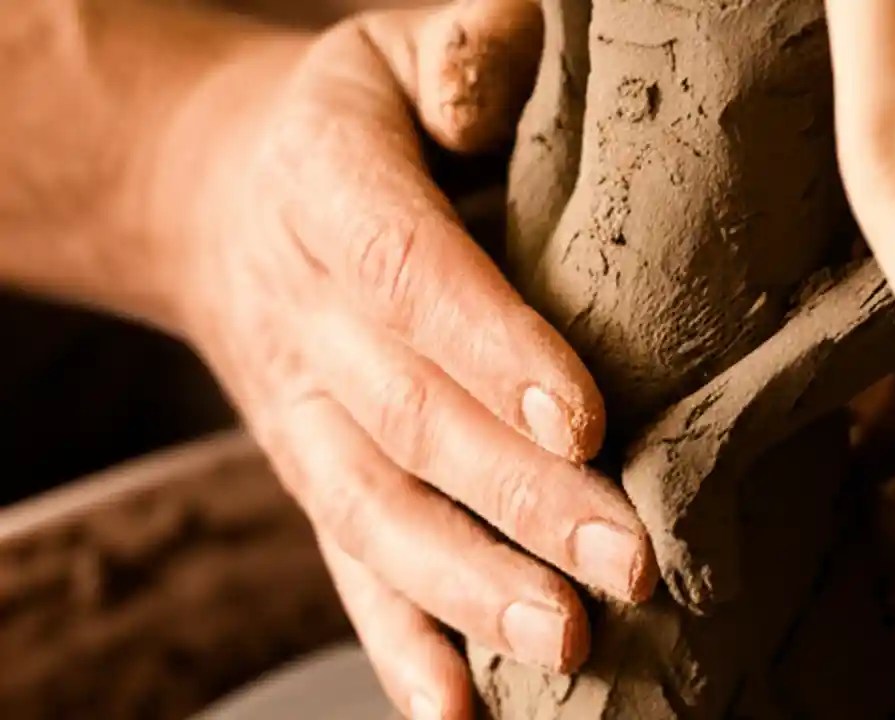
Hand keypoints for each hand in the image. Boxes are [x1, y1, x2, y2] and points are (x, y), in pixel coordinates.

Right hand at [149, 3, 657, 717]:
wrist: (225, 193)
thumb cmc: (357, 118)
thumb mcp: (397, 45)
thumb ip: (462, 50)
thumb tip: (492, 77)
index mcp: (329, 190)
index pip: (410, 275)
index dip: (491, 348)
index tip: (583, 417)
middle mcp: (307, 315)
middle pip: (411, 419)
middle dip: (522, 497)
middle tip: (627, 560)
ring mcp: (301, 410)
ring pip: (379, 510)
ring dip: (470, 587)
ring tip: (565, 642)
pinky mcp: (311, 471)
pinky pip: (348, 560)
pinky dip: (400, 642)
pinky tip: (461, 712)